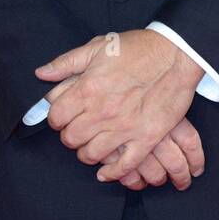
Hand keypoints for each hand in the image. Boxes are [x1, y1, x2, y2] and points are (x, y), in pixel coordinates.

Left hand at [35, 28, 204, 182]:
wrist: (177, 54)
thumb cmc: (138, 48)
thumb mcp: (98, 46)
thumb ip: (66, 63)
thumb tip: (41, 73)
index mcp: (87, 89)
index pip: (56, 117)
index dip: (56, 117)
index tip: (63, 116)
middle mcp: (102, 112)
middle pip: (71, 138)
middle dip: (70, 135)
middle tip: (78, 129)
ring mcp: (124, 128)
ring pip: (92, 155)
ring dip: (87, 153)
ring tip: (92, 145)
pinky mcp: (146, 138)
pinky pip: (124, 166)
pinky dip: (112, 173)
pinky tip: (106, 172)